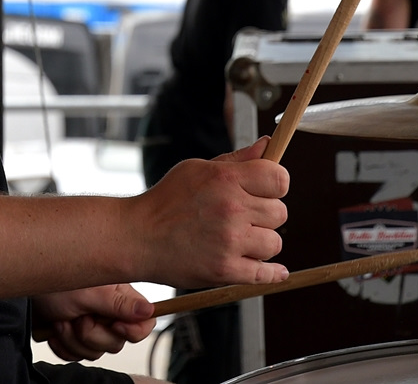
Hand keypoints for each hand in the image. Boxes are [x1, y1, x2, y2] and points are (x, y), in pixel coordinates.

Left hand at [32, 284, 154, 361]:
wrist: (23, 287)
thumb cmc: (54, 280)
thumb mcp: (89, 293)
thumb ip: (120, 304)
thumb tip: (149, 310)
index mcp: (119, 296)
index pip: (144, 323)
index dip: (133, 330)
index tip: (114, 325)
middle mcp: (108, 311)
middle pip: (117, 342)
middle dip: (93, 335)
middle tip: (79, 317)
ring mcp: (90, 325)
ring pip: (95, 352)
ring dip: (74, 339)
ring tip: (62, 319)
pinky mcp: (74, 336)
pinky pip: (76, 356)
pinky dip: (63, 346)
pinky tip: (55, 328)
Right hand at [129, 137, 288, 288]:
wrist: (138, 237)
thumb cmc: (166, 200)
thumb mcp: (198, 168)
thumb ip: (237, 159)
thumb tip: (267, 145)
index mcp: (226, 179)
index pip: (279, 179)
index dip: (276, 184)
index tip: (267, 190)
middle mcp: (232, 209)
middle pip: (279, 212)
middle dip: (266, 214)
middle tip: (245, 216)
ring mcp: (229, 242)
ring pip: (274, 242)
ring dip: (262, 242)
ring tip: (240, 239)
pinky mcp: (225, 270)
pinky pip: (265, 273)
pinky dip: (272, 273)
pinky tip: (276, 270)